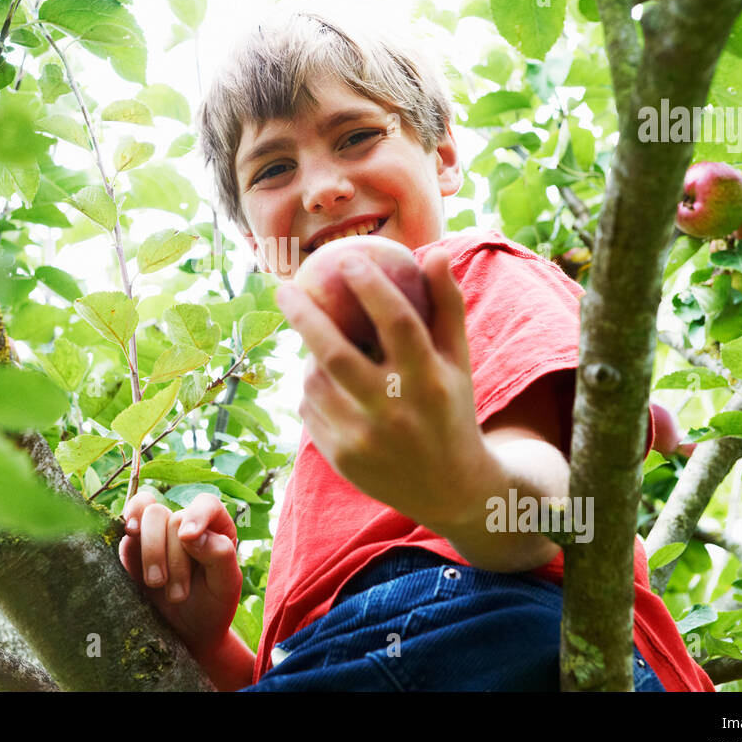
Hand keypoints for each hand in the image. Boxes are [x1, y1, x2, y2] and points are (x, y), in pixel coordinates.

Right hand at [118, 491, 242, 659]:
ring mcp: (156, 532)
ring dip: (151, 551)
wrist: (184, 634)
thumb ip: (220, 555)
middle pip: (172, 518)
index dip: (196, 515)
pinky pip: (127, 519)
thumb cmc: (211, 606)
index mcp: (214, 528)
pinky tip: (129, 534)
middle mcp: (184, 525)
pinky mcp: (133, 545)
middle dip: (173, 558)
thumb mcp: (226, 586)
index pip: (206, 504)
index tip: (187, 537)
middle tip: (178, 596)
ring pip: (148, 514)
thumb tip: (192, 534)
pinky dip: (128, 522)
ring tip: (156, 583)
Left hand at [275, 246, 499, 533]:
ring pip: (316, 381)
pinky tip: (326, 384)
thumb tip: (436, 252)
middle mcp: (396, 411)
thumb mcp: (457, 361)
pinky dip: (312, 389)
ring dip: (309, 357)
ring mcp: (365, 439)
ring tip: (319, 344)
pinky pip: (310, 409)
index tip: (345, 258)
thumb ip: (447, 306)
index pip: (398, 323)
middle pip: (336, 354)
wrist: (451, 489)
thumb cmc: (452, 408)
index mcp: (430, 380)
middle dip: (303, 315)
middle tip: (284, 286)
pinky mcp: (342, 459)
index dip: (371, 286)